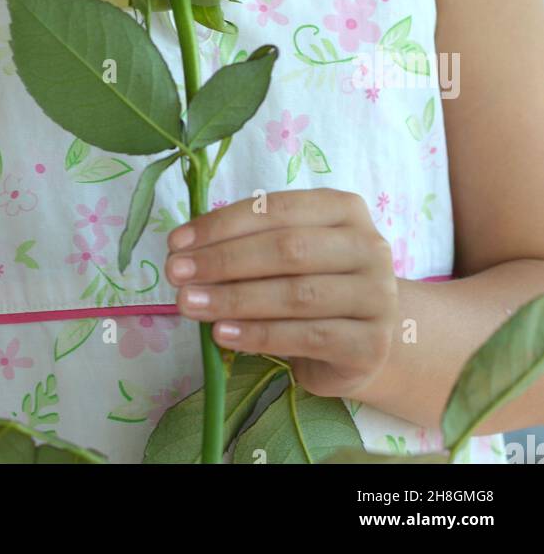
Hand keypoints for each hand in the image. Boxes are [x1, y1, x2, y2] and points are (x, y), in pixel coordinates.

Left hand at [164, 187, 399, 399]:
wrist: (366, 342)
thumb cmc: (316, 285)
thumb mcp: (289, 254)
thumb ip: (249, 243)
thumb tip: (185, 249)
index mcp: (344, 210)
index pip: (277, 209)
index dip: (223, 224)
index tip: (178, 242)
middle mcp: (369, 247)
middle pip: (287, 249)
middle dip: (223, 261)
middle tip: (176, 274)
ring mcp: (376, 297)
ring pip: (296, 294)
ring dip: (233, 299)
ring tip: (189, 304)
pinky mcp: (370, 344)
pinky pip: (306, 337)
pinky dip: (258, 335)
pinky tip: (222, 334)